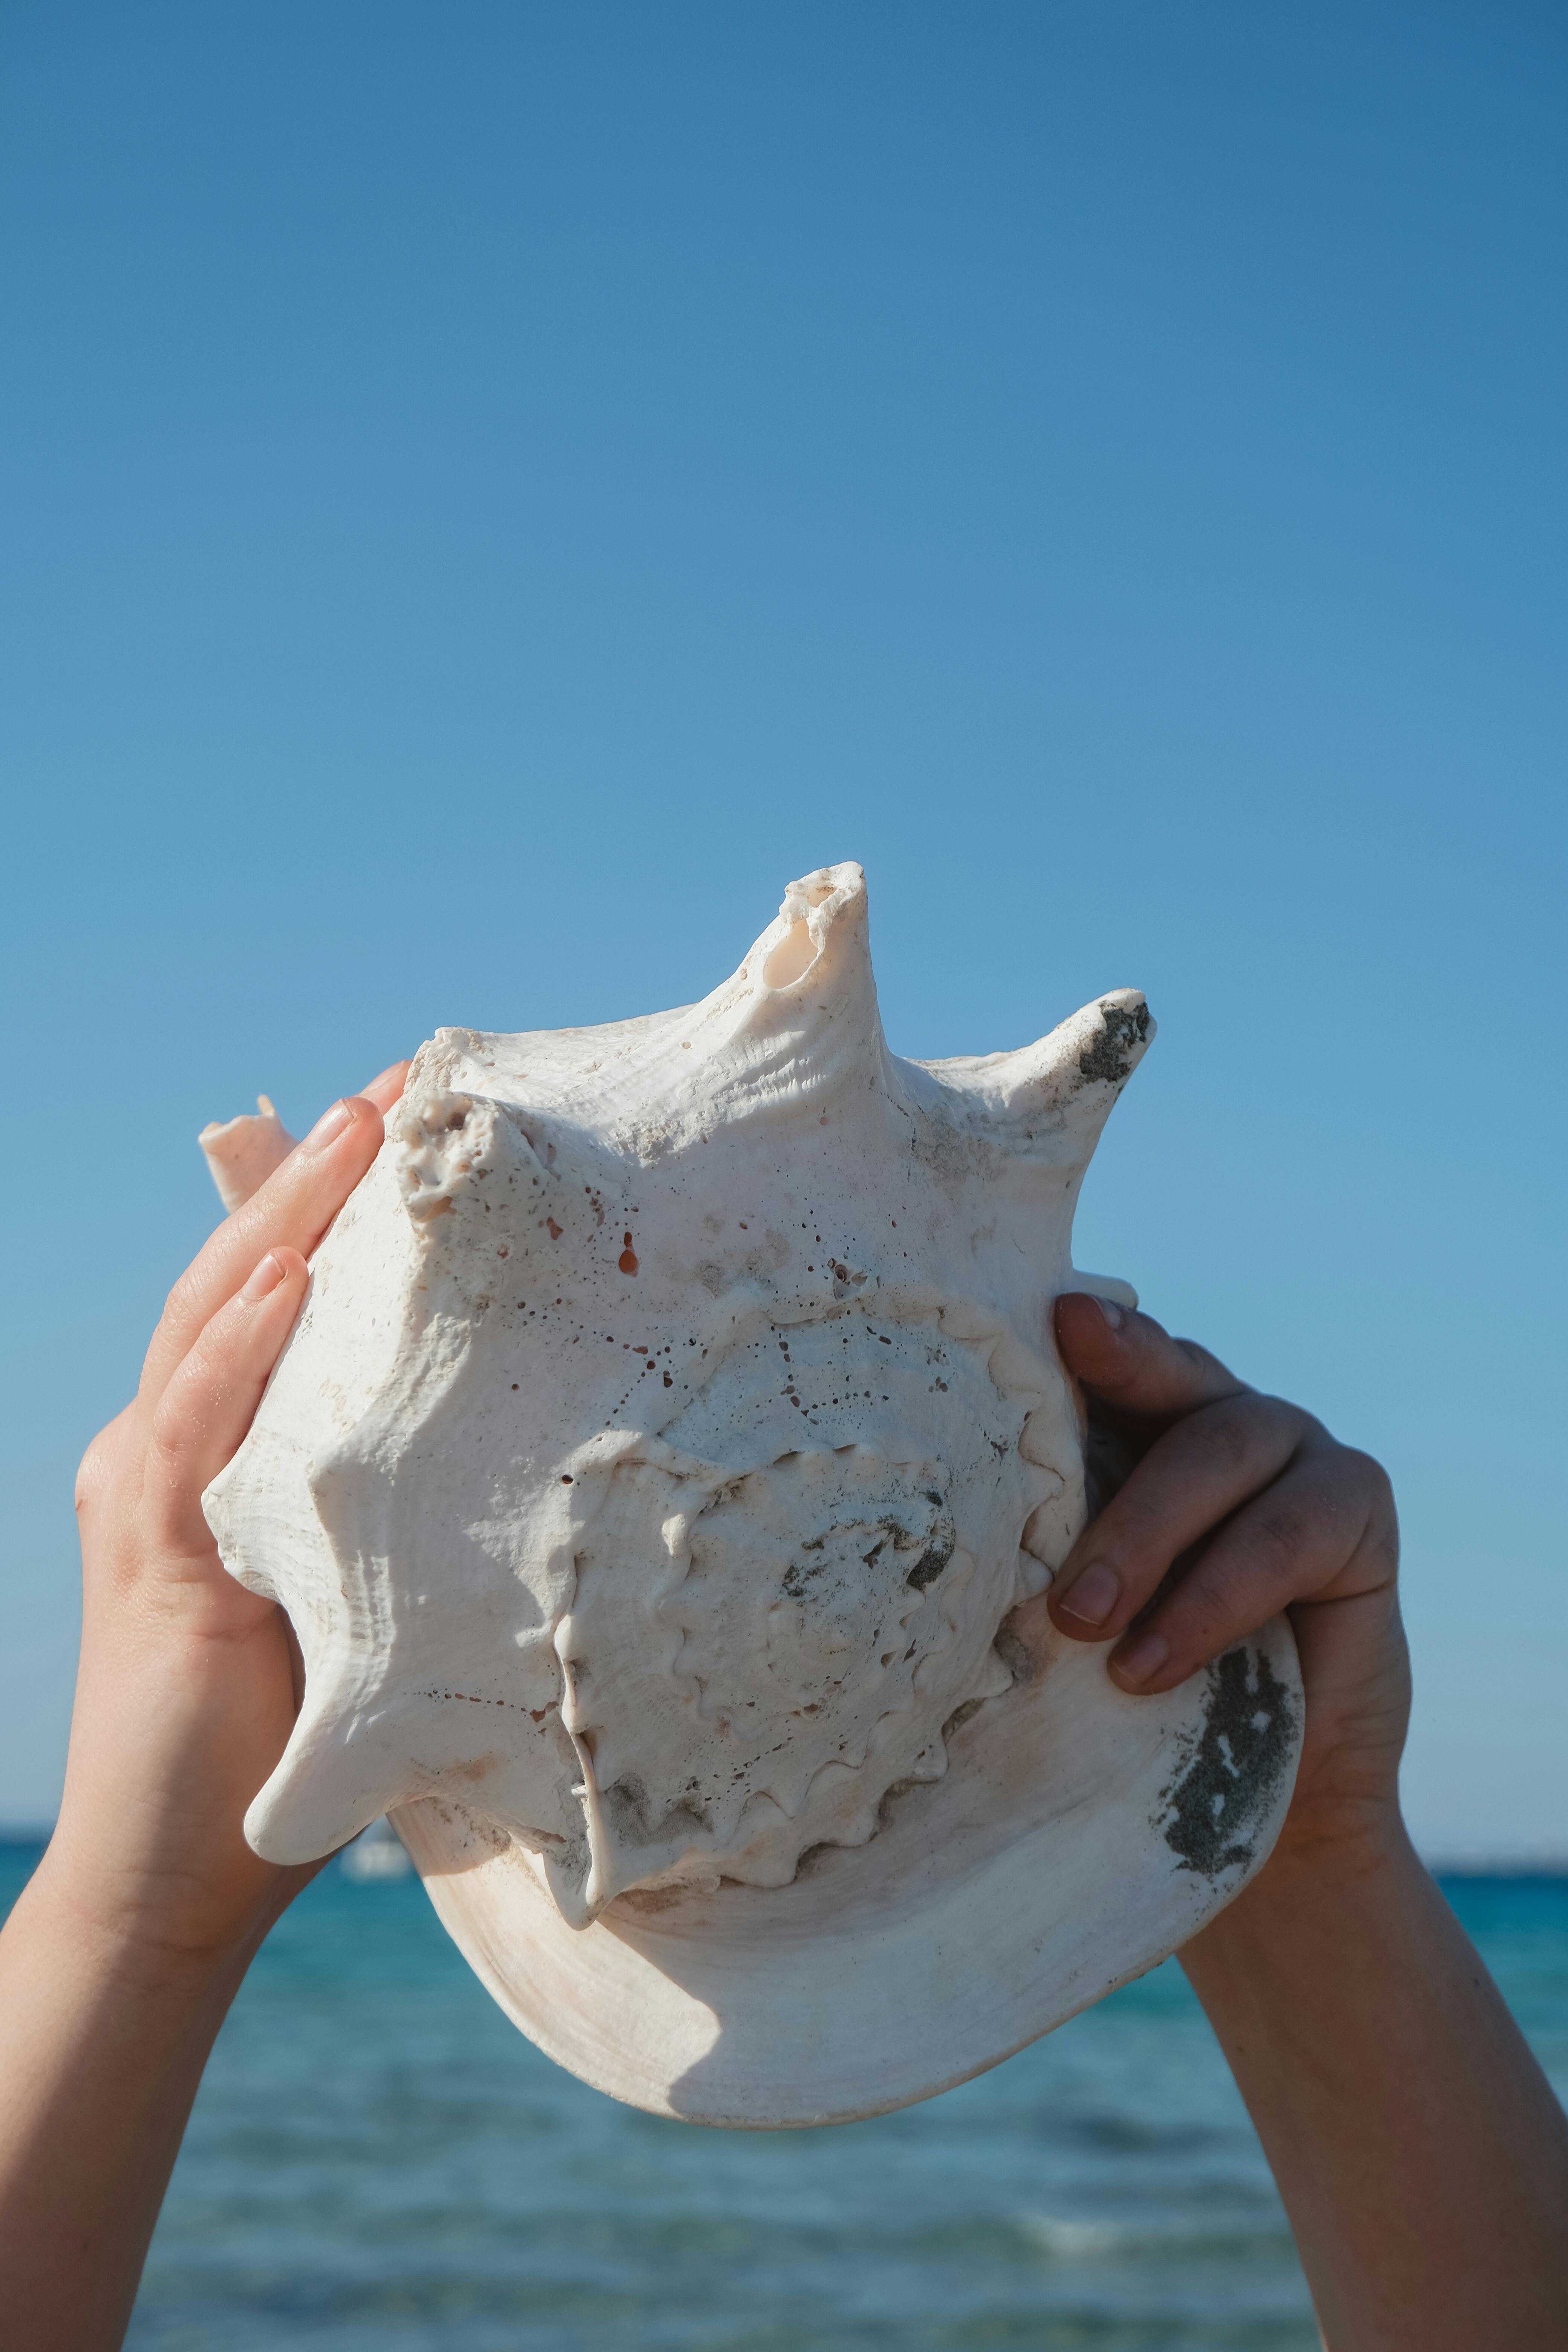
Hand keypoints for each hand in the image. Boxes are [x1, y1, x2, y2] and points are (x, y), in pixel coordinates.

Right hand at [42, 1063, 409, 1976]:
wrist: (185, 1875)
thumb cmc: (298, 1737)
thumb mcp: (378, 1589)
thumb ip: (422, 1514)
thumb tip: (559, 1458)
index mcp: (237, 1447)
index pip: (288, 1294)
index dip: (346, 1203)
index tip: (429, 1117)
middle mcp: (177, 1443)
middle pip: (247, 1275)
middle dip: (318, 1175)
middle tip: (402, 1082)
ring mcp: (149, 1485)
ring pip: (210, 1318)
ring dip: (283, 1220)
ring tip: (353, 1131)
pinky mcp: (144, 1545)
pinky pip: (189, 1423)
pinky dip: (235, 1349)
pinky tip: (288, 1284)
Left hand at [1042, 1292, 1408, 1865]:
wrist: (1271, 1784)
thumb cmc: (1140, 1691)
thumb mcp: (1082, 1610)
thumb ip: (1040, 1551)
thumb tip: (941, 1544)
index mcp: (1137, 1413)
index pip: (1105, 1353)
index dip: (1086, 1336)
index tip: (1056, 1320)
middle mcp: (1215, 1407)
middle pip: (1165, 1385)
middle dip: (1102, 1481)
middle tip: (1055, 1591)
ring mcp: (1295, 1445)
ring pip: (1221, 1450)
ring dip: (1149, 1542)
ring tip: (1088, 1631)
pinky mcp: (1357, 1501)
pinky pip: (1291, 1529)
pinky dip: (1218, 1596)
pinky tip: (1160, 1661)